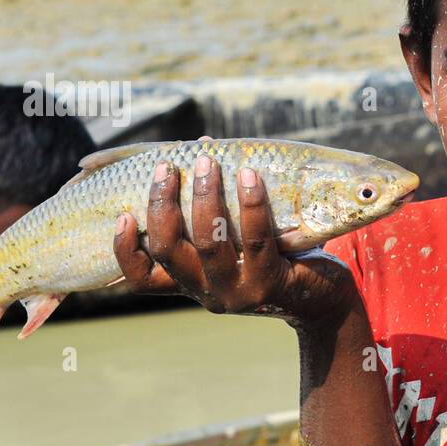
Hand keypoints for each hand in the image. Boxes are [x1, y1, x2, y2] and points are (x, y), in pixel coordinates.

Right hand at [113, 154, 357, 327]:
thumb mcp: (239, 236)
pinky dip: (249, 204)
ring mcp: (239, 293)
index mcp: (192, 284)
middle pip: (169, 252)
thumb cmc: (279, 258)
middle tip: (168, 168)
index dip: (124, 251)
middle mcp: (208, 293)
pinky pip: (255, 239)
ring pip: (209, 244)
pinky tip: (250, 176)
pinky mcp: (270, 285)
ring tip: (209, 162)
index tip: (121, 215)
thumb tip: (200, 145)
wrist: (324, 300)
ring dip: (205, 198)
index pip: (141, 279)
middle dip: (163, 205)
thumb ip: (216, 202)